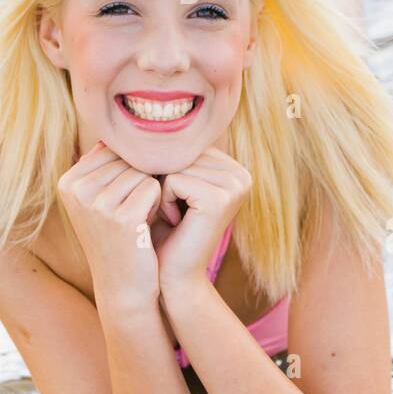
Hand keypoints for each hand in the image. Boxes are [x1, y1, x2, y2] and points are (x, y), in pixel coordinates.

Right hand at [56, 141, 162, 305]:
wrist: (124, 287)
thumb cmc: (120, 236)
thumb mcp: (101, 198)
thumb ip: (105, 162)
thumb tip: (121, 126)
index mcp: (67, 183)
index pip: (111, 149)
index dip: (127, 171)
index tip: (121, 200)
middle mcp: (76, 191)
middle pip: (127, 158)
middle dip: (139, 182)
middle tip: (132, 213)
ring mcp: (97, 205)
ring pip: (142, 171)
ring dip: (149, 194)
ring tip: (137, 220)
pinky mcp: (123, 218)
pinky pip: (154, 187)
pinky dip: (158, 204)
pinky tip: (146, 226)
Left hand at [151, 147, 252, 288]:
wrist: (172, 274)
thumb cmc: (167, 229)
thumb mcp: (174, 185)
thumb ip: (175, 154)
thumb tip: (150, 119)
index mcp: (234, 168)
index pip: (187, 145)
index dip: (169, 170)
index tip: (177, 201)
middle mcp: (242, 174)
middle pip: (183, 152)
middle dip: (165, 179)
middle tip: (174, 211)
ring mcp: (235, 186)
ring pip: (176, 164)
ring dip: (163, 190)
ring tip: (175, 216)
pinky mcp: (220, 198)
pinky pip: (173, 179)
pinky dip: (163, 199)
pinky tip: (176, 221)